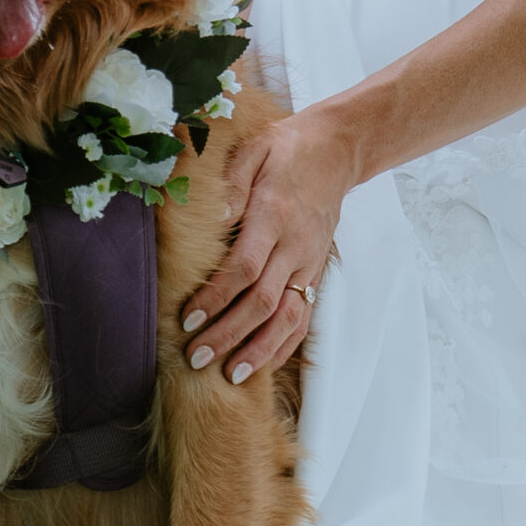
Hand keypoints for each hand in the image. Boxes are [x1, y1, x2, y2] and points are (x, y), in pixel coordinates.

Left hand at [182, 106, 355, 384]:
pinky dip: (284, 344)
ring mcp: (309, 263)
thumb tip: (215, 217)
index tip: (189, 318)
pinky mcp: (316, 273)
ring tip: (232, 376)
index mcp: (275, 215)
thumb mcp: (254, 150)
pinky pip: (303, 316)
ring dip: (260, 349)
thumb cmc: (285, 149)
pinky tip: (262, 364)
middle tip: (196, 357)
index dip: (216, 297)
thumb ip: (233, 181)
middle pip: (262, 301)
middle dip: (229, 333)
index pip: (244, 267)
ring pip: (288, 317)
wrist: (337, 150)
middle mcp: (295, 246)